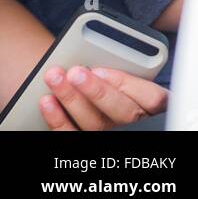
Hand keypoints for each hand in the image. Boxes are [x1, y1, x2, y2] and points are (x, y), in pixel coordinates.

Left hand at [39, 64, 168, 130]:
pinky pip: (73, 136)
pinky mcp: (89, 139)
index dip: (125, 83)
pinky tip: (46, 101)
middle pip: (122, 112)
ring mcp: (111, 132)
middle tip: (75, 72)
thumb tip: (98, 59)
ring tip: (54, 77)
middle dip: (96, 91)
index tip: (100, 68)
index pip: (150, 97)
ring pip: (96, 124)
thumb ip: (121, 68)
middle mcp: (134, 121)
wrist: (98, 99)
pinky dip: (58, 120)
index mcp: (150, 102)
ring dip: (71, 99)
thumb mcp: (127, 72)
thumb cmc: (114, 79)